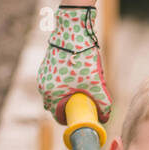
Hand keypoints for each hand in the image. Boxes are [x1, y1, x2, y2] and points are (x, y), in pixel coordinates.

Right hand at [37, 5, 111, 124]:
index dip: (72, 118)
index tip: (83, 116)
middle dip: (70, 106)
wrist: (73, 31)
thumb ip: (103, 104)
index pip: (58, 116)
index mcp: (50, 94)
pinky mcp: (46, 66)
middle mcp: (42, 86)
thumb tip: (105, 118)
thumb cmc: (83, 59)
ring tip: (84, 87)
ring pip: (56, 92)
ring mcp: (42, 75)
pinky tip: (78, 75)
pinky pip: (54, 81)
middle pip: (57, 105)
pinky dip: (65, 83)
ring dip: (68, 94)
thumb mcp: (97, 84)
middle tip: (85, 102)